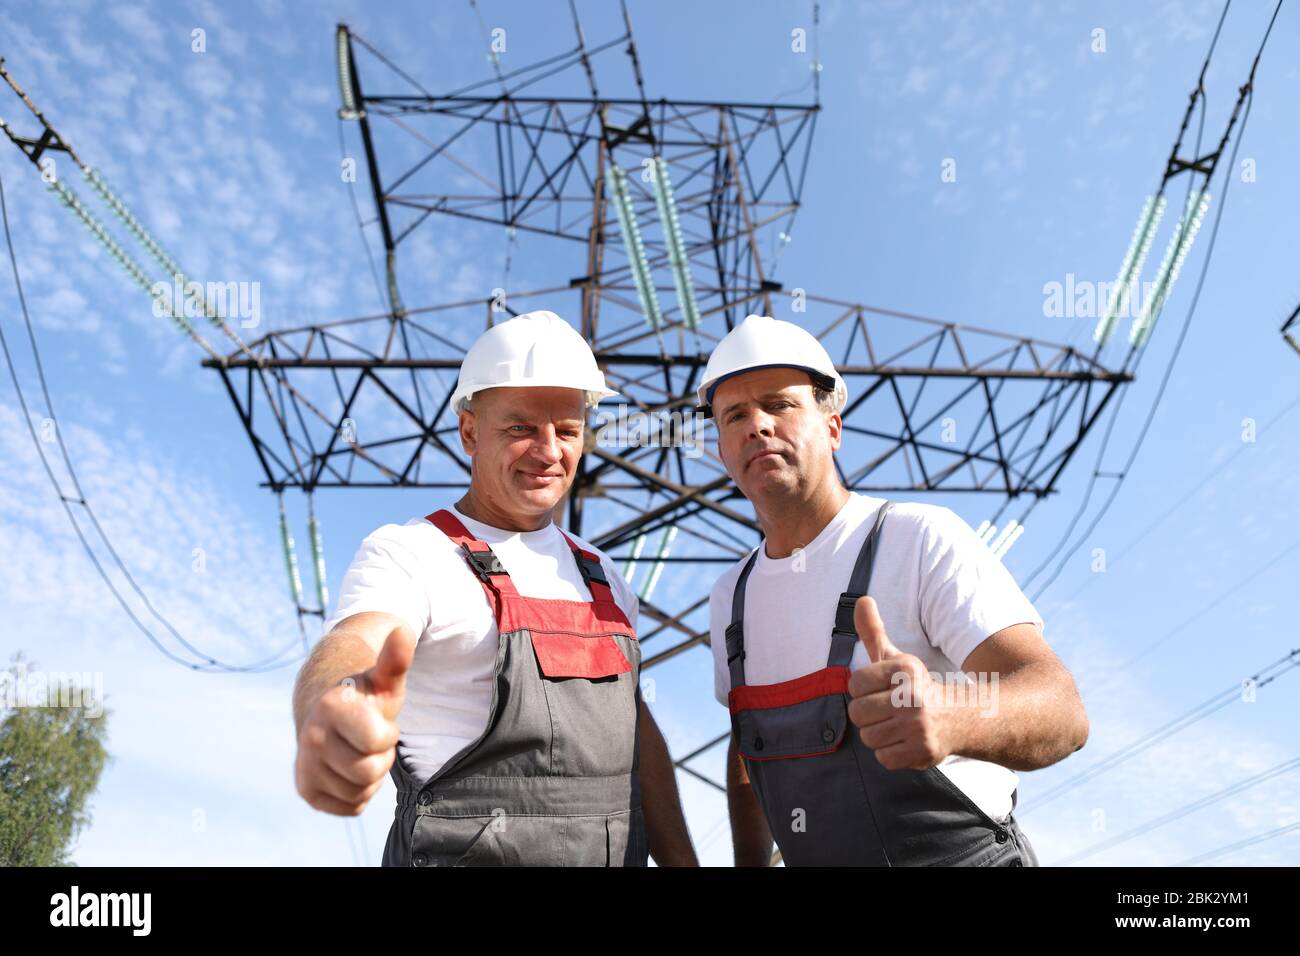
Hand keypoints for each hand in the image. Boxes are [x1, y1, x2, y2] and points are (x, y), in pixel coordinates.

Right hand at [294, 624, 416, 814]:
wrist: (326, 709)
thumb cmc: (364, 694)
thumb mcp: (383, 677)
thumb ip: (396, 659)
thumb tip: (403, 632)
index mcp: (331, 708)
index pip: (379, 742)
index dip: (388, 733)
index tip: (378, 719)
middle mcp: (310, 738)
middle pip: (369, 772)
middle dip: (380, 757)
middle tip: (371, 738)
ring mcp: (305, 767)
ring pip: (361, 792)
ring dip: (371, 775)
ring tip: (360, 750)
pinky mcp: (307, 790)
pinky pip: (351, 807)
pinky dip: (359, 793)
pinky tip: (351, 767)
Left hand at [845, 596, 949, 769]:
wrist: (962, 717)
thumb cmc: (916, 687)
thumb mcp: (896, 657)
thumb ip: (873, 631)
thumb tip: (861, 600)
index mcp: (905, 669)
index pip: (854, 685)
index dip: (863, 691)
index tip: (881, 690)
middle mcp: (913, 696)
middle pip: (858, 714)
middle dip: (868, 715)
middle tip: (887, 711)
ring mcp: (919, 725)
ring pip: (869, 738)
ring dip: (879, 735)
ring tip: (896, 726)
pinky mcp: (923, 750)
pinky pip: (883, 758)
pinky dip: (890, 753)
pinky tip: (904, 742)